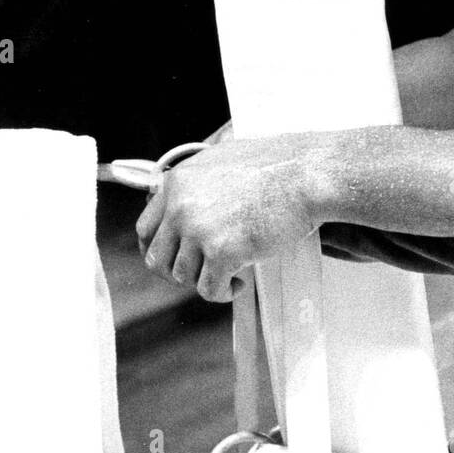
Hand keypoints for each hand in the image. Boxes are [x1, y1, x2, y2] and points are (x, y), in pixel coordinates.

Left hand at [136, 135, 321, 302]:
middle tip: (203, 272)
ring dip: (205, 280)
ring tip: (230, 274)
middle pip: (157, 258)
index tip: (176, 257)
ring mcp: (200, 231)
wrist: (308, 175)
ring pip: (183, 276)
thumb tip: (190, 204)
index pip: (145, 228)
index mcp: (177, 183)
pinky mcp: (224, 252)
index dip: (160, 249)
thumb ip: (199, 183)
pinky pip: (209, 289)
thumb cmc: (279, 165)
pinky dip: (223, 292)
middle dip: (179, 270)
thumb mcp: (224, 160)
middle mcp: (180, 207)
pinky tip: (240, 282)